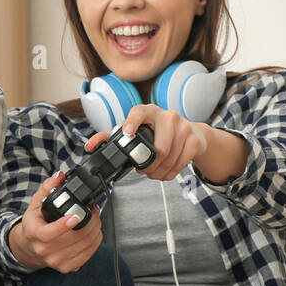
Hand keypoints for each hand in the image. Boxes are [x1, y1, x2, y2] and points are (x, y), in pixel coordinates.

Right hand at [9, 170, 102, 272]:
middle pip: (74, 238)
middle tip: (93, 211)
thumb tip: (59, 176)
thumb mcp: (36, 204)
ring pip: (85, 245)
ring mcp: (56, 261)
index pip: (48, 234)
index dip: (63, 226)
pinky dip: (95, 241)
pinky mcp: (68, 267)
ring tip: (94, 219)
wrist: (32, 247)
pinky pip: (89, 254)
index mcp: (34, 234)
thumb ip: (48, 188)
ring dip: (96, 229)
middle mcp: (44, 251)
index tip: (75, 216)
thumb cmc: (35, 224)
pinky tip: (93, 232)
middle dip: (90, 221)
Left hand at [83, 104, 208, 181]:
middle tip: (142, 170)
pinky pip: (180, 164)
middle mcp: (168, 116)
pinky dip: (169, 174)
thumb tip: (90, 146)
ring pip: (169, 159)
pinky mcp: (195, 140)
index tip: (127, 132)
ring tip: (152, 173)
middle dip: (148, 166)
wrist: (193, 133)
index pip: (139, 112)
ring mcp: (184, 127)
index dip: (132, 122)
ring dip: (158, 172)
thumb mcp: (137, 130)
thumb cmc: (158, 131)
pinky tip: (164, 172)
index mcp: (149, 111)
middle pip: (159, 148)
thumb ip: (112, 136)